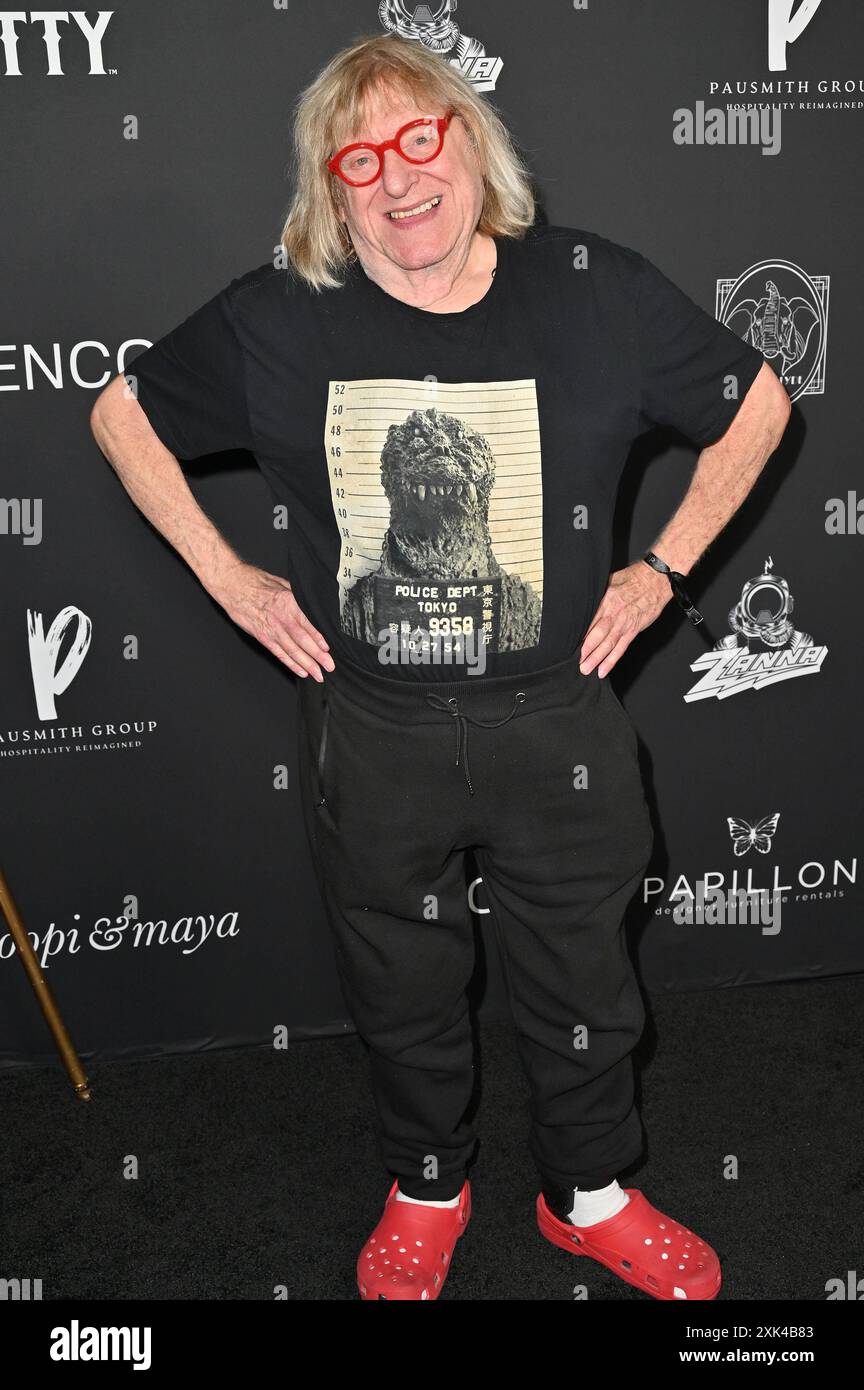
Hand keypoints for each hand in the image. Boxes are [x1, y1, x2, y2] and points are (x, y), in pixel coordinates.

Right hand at [210, 562, 334, 680]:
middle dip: (317, 656)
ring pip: (292, 650)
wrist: (232, 585)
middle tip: (329, 667)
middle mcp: (281, 618)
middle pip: (302, 641)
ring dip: (306, 664)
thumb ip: (298, 596)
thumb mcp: (282, 583)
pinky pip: (278, 653)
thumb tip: (313, 606)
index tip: (328, 649)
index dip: (319, 638)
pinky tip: (300, 671)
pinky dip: (290, 663)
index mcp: (288, 602)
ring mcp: (270, 629)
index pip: (308, 624)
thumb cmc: (256, 581)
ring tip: (318, 674)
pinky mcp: (261, 636)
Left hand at [579, 561, 671, 676]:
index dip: (579, 634)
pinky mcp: (633, 630)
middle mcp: (614, 614)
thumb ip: (597, 594)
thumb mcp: (610, 580)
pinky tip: (603, 670)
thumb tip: (582, 602)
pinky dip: (612, 660)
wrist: (655, 580)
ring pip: (607, 645)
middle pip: (596, 636)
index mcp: (606, 601)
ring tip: (585, 670)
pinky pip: (621, 648)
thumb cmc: (633, 578)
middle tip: (575, 662)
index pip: (589, 621)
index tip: (569, 644)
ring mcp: (624, 624)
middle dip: (585, 650)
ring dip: (596, 659)